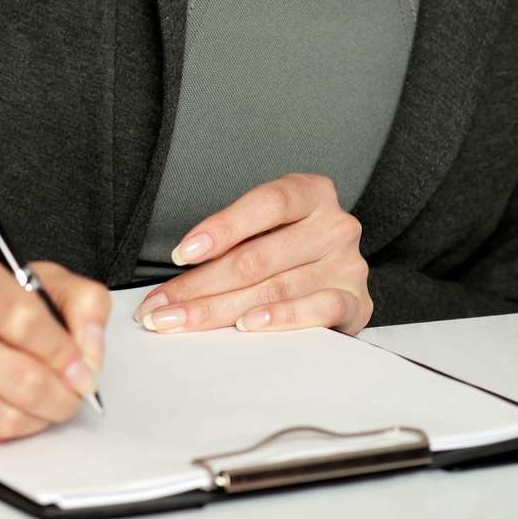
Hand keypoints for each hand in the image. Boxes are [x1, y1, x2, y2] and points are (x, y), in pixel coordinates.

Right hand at [0, 252, 109, 442]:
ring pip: (1, 417)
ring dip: (39, 418)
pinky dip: (8, 429)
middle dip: (61, 395)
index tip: (82, 368)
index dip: (64, 352)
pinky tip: (11, 407)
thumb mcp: (38, 278)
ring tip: (47, 402)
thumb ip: (82, 303)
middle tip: (73, 393)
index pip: (24, 320)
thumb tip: (91, 355)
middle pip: (19, 378)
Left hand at [133, 173, 371, 336]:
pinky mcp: (357, 302)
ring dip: (220, 309)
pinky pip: (319, 309)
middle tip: (160, 307)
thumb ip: (237, 238)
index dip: (222, 227)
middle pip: (259, 255)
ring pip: (275, 288)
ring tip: (182, 322)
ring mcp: (348, 265)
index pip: (266, 204)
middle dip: (200, 284)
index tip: (181, 253)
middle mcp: (335, 225)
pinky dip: (281, 318)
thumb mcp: (268, 225)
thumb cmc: (290, 244)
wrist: (340, 273)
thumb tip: (181, 265)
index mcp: (312, 193)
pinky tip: (248, 325)